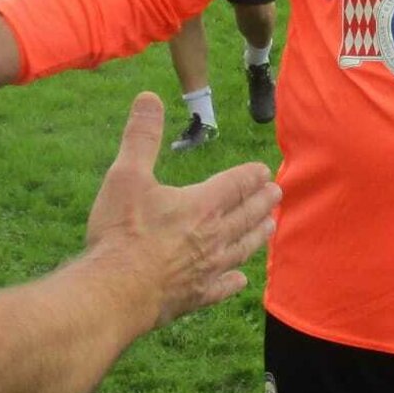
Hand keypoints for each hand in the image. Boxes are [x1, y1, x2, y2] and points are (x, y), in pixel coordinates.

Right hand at [83, 93, 278, 329]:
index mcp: (200, 204)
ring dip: (258, 236)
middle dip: (262, 203)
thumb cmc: (121, 232)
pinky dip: (234, 281)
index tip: (264, 170)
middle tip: (277, 194)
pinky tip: (241, 279)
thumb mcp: (126, 175)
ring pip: (242, 249)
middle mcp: (212, 236)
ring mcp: (208, 269)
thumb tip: (149, 96)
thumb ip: (141, 136)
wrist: (116, 291)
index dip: (251, 176)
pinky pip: (223, 286)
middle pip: (246, 216)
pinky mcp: (197, 296)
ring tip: (271, 227)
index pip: (235, 185)